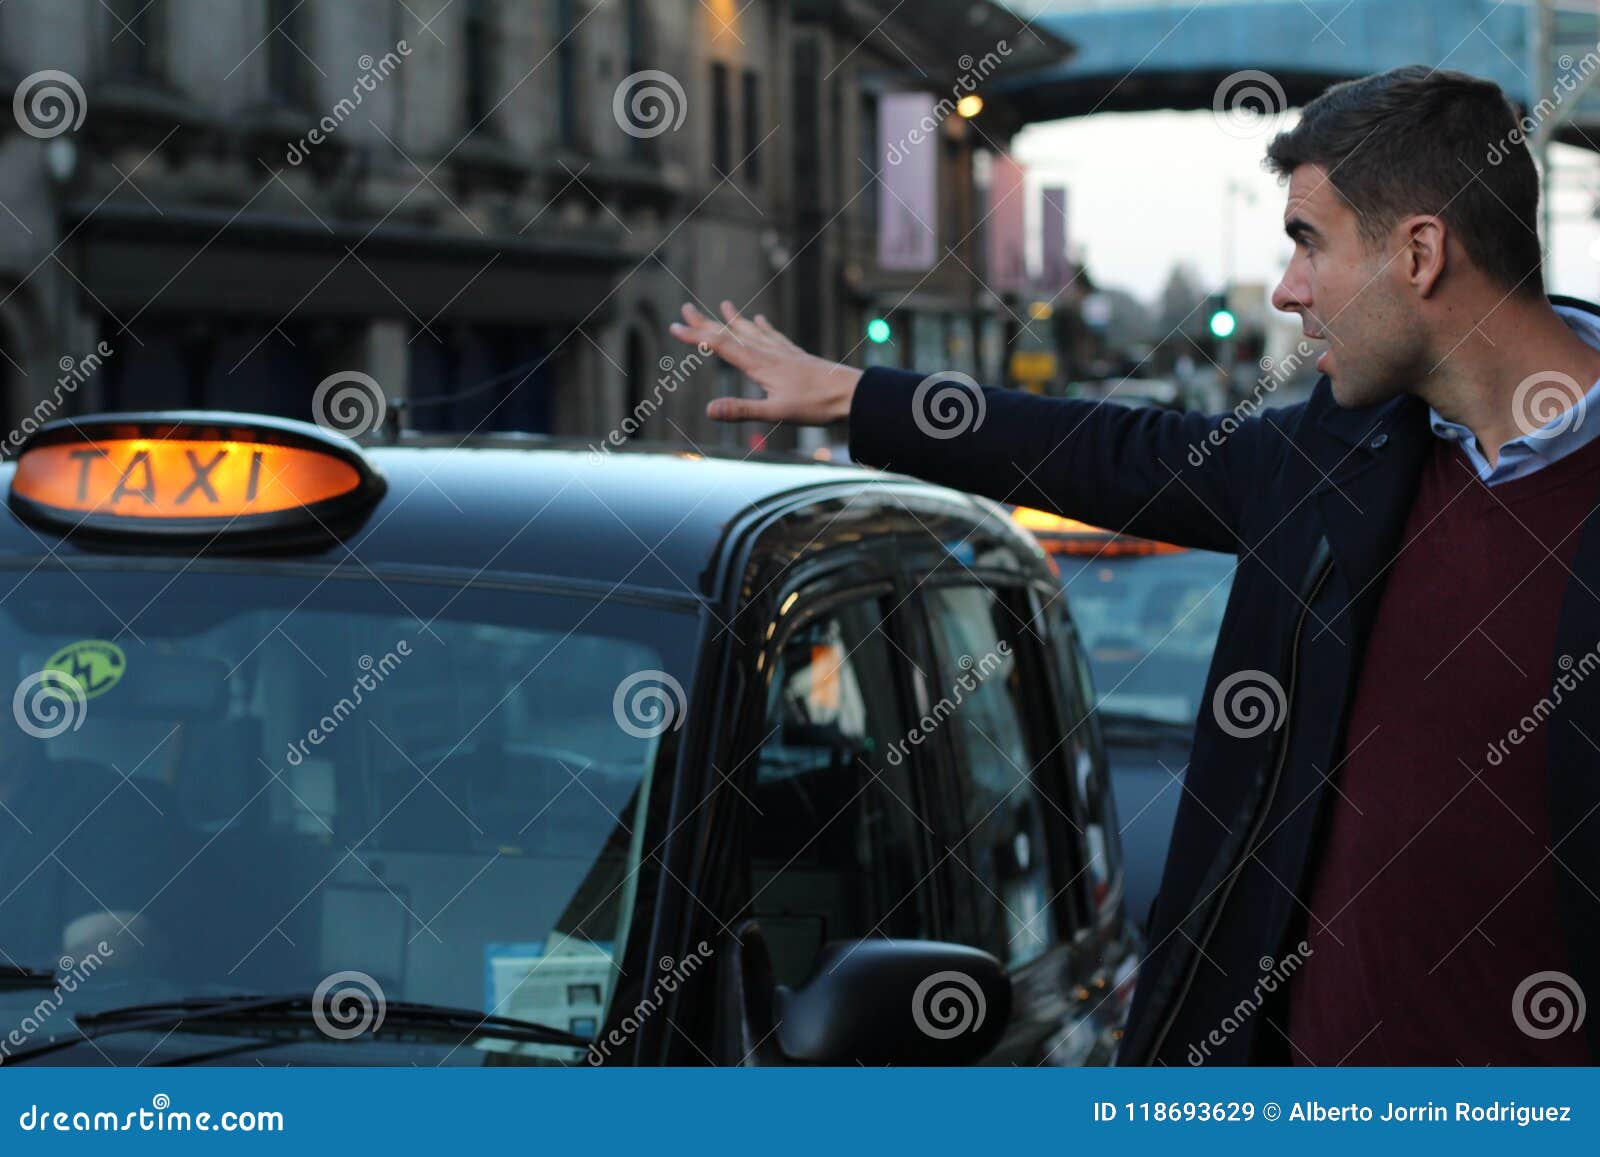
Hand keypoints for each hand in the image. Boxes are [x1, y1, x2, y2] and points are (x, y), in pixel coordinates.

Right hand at [669, 301, 861, 425]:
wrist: (852, 394)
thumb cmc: (816, 405)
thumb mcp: (775, 412)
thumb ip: (741, 410)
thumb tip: (709, 410)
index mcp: (759, 364)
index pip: (720, 345)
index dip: (696, 336)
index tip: (674, 327)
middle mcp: (768, 353)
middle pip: (731, 333)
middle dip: (706, 323)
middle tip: (685, 309)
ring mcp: (783, 352)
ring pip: (752, 331)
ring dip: (734, 320)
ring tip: (722, 305)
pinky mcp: (796, 355)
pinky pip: (774, 336)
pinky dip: (762, 327)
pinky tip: (760, 320)